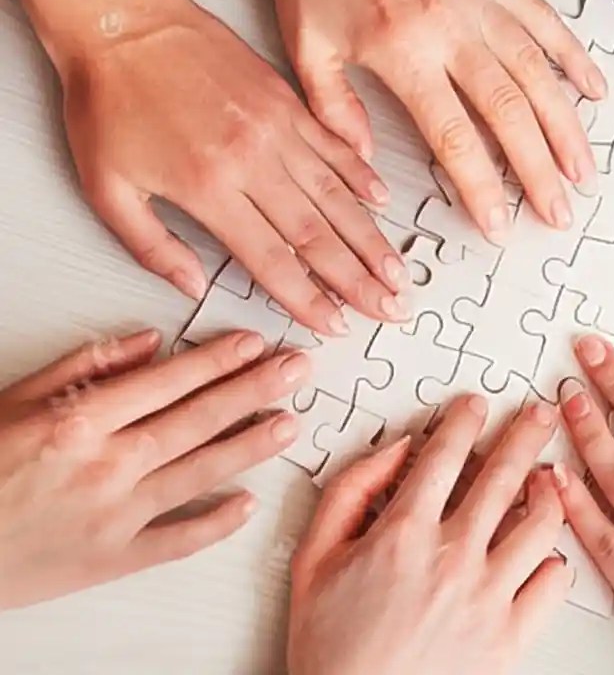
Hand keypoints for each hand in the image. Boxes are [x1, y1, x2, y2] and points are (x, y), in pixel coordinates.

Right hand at [0, 329, 310, 609]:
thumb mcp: (17, 399)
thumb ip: (87, 367)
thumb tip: (150, 342)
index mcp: (79, 421)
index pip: (167, 381)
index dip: (218, 360)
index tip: (255, 343)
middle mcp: (103, 465)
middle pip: (196, 420)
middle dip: (253, 390)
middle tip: (297, 369)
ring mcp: (113, 515)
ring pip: (198, 473)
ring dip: (249, 446)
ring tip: (289, 423)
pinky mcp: (113, 559)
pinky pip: (177, 540)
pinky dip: (216, 523)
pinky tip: (248, 504)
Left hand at [25, 0, 407, 333]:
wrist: (122, 21)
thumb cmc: (109, 96)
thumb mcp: (106, 187)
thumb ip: (151, 246)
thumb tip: (190, 284)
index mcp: (208, 187)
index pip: (272, 260)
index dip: (308, 299)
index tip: (333, 322)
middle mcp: (252, 159)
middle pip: (318, 236)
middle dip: (358, 280)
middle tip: (388, 308)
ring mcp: (277, 128)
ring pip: (337, 197)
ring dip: (371, 240)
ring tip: (394, 271)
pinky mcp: (288, 102)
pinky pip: (335, 147)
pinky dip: (362, 176)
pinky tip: (381, 201)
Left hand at [269, 0, 606, 244]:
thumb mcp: (306, 43)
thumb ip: (334, 108)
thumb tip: (363, 160)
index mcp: (403, 51)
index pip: (454, 136)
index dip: (482, 185)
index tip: (498, 221)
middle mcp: (450, 27)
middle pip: (510, 114)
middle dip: (539, 171)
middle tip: (557, 210)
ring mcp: (481, 1)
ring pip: (539, 73)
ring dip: (566, 127)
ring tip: (582, 169)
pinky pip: (547, 21)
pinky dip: (575, 57)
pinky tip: (594, 90)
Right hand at [287, 397, 569, 674]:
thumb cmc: (331, 647)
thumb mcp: (314, 558)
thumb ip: (349, 491)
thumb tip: (394, 450)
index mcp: (403, 533)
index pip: (446, 454)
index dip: (465, 420)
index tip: (476, 406)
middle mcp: (453, 556)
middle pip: (504, 474)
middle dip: (526, 433)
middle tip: (539, 415)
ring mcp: (488, 595)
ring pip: (541, 523)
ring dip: (548, 491)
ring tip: (547, 479)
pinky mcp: (511, 635)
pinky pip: (552, 582)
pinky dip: (554, 560)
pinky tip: (546, 551)